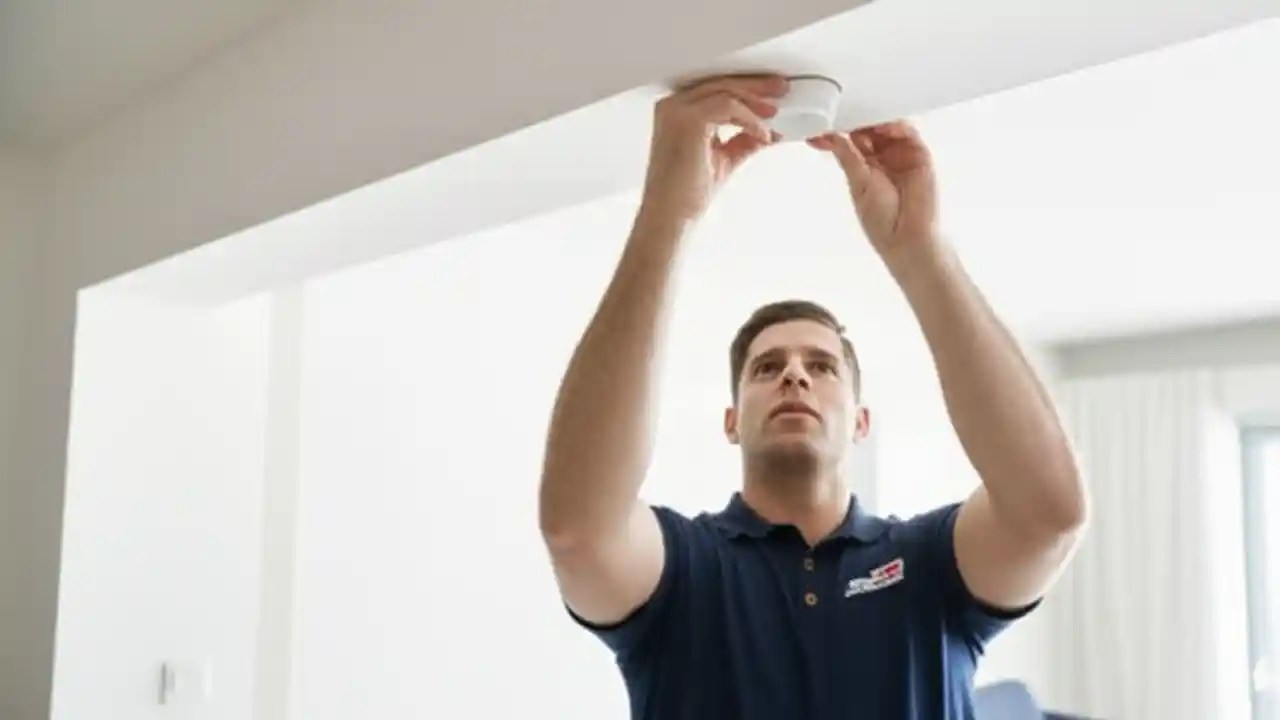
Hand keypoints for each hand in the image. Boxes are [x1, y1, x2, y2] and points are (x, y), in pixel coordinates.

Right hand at [639, 74, 788, 223]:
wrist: (672, 216)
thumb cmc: (686, 194)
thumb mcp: (723, 158)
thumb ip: (741, 140)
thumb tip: (766, 130)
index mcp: (676, 112)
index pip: (714, 89)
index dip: (745, 90)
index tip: (770, 94)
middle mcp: (673, 107)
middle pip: (720, 84)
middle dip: (755, 86)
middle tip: (781, 90)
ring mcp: (677, 112)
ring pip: (725, 91)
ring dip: (755, 101)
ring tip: (775, 112)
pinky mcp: (688, 121)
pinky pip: (728, 106)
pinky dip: (749, 118)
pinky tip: (762, 133)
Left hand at [809, 121, 938, 261]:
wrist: (907, 237)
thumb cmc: (881, 220)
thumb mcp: (858, 184)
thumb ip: (848, 157)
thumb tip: (832, 136)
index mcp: (863, 166)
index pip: (850, 140)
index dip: (838, 131)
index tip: (823, 124)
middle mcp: (882, 158)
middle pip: (869, 130)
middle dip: (857, 120)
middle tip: (844, 110)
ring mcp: (900, 155)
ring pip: (887, 128)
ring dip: (876, 120)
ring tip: (864, 116)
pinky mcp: (919, 154)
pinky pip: (908, 133)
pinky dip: (897, 125)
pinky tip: (885, 125)